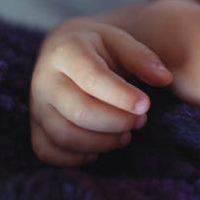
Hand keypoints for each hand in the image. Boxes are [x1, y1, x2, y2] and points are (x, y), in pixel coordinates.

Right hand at [30, 18, 172, 165]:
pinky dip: (75, 158)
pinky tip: (100, 150)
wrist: (64, 48)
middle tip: (141, 120)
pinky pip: (47, 151)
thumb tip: (165, 79)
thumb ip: (142, 58)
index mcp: (66, 50)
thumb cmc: (98, 46)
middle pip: (79, 111)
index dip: (121, 96)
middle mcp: (44, 79)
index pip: (93, 78)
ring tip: (127, 135)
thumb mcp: (120, 41)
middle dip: (116, 121)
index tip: (146, 105)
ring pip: (64, 134)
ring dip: (101, 142)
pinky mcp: (34, 125)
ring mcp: (36, 105)